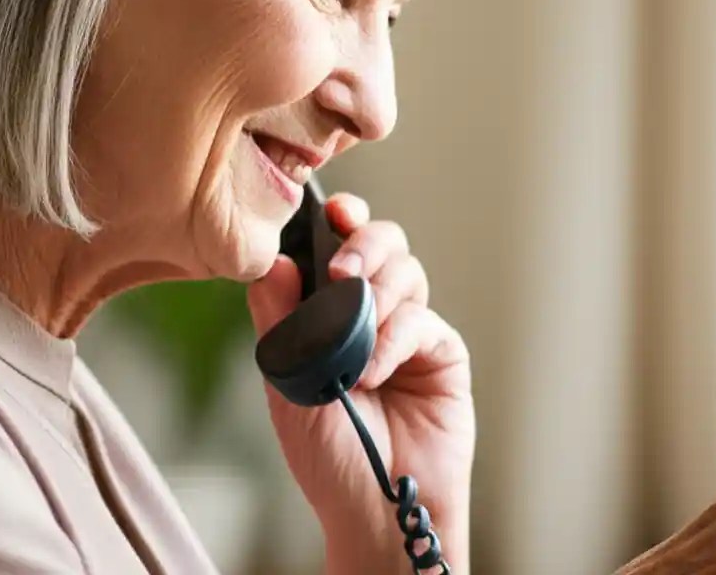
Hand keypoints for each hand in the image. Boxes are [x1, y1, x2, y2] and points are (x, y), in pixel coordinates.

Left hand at [247, 193, 474, 574]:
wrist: (374, 505)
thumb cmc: (328, 454)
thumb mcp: (286, 383)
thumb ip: (281, 321)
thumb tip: (274, 262)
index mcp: (330, 311)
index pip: (337, 246)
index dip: (340, 220)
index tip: (333, 210)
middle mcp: (372, 312)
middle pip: (382, 242)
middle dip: (365, 244)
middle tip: (345, 270)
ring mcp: (409, 329)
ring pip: (407, 272)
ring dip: (379, 295)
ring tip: (355, 342)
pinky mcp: (441, 351)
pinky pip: (421, 320)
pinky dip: (395, 339)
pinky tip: (375, 372)